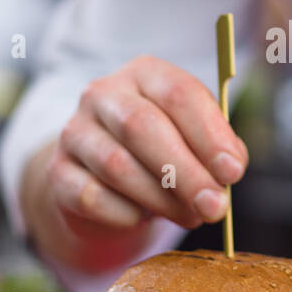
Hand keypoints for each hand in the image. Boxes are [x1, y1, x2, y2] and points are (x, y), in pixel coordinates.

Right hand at [45, 55, 247, 235]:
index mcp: (145, 74)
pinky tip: (142, 218)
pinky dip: (124, 214)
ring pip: (117, 165)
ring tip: (190, 217)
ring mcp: (74, 131)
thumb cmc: (162, 151)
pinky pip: (91, 197)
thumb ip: (218, 147)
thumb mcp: (195, 138)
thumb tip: (228, 170)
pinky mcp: (58, 171)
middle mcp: (104, 94)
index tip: (233, 172)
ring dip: (161, 199)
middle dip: (185, 172)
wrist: (102, 176)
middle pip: (142, 127)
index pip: (178, 93)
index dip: (209, 135)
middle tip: (214, 206)